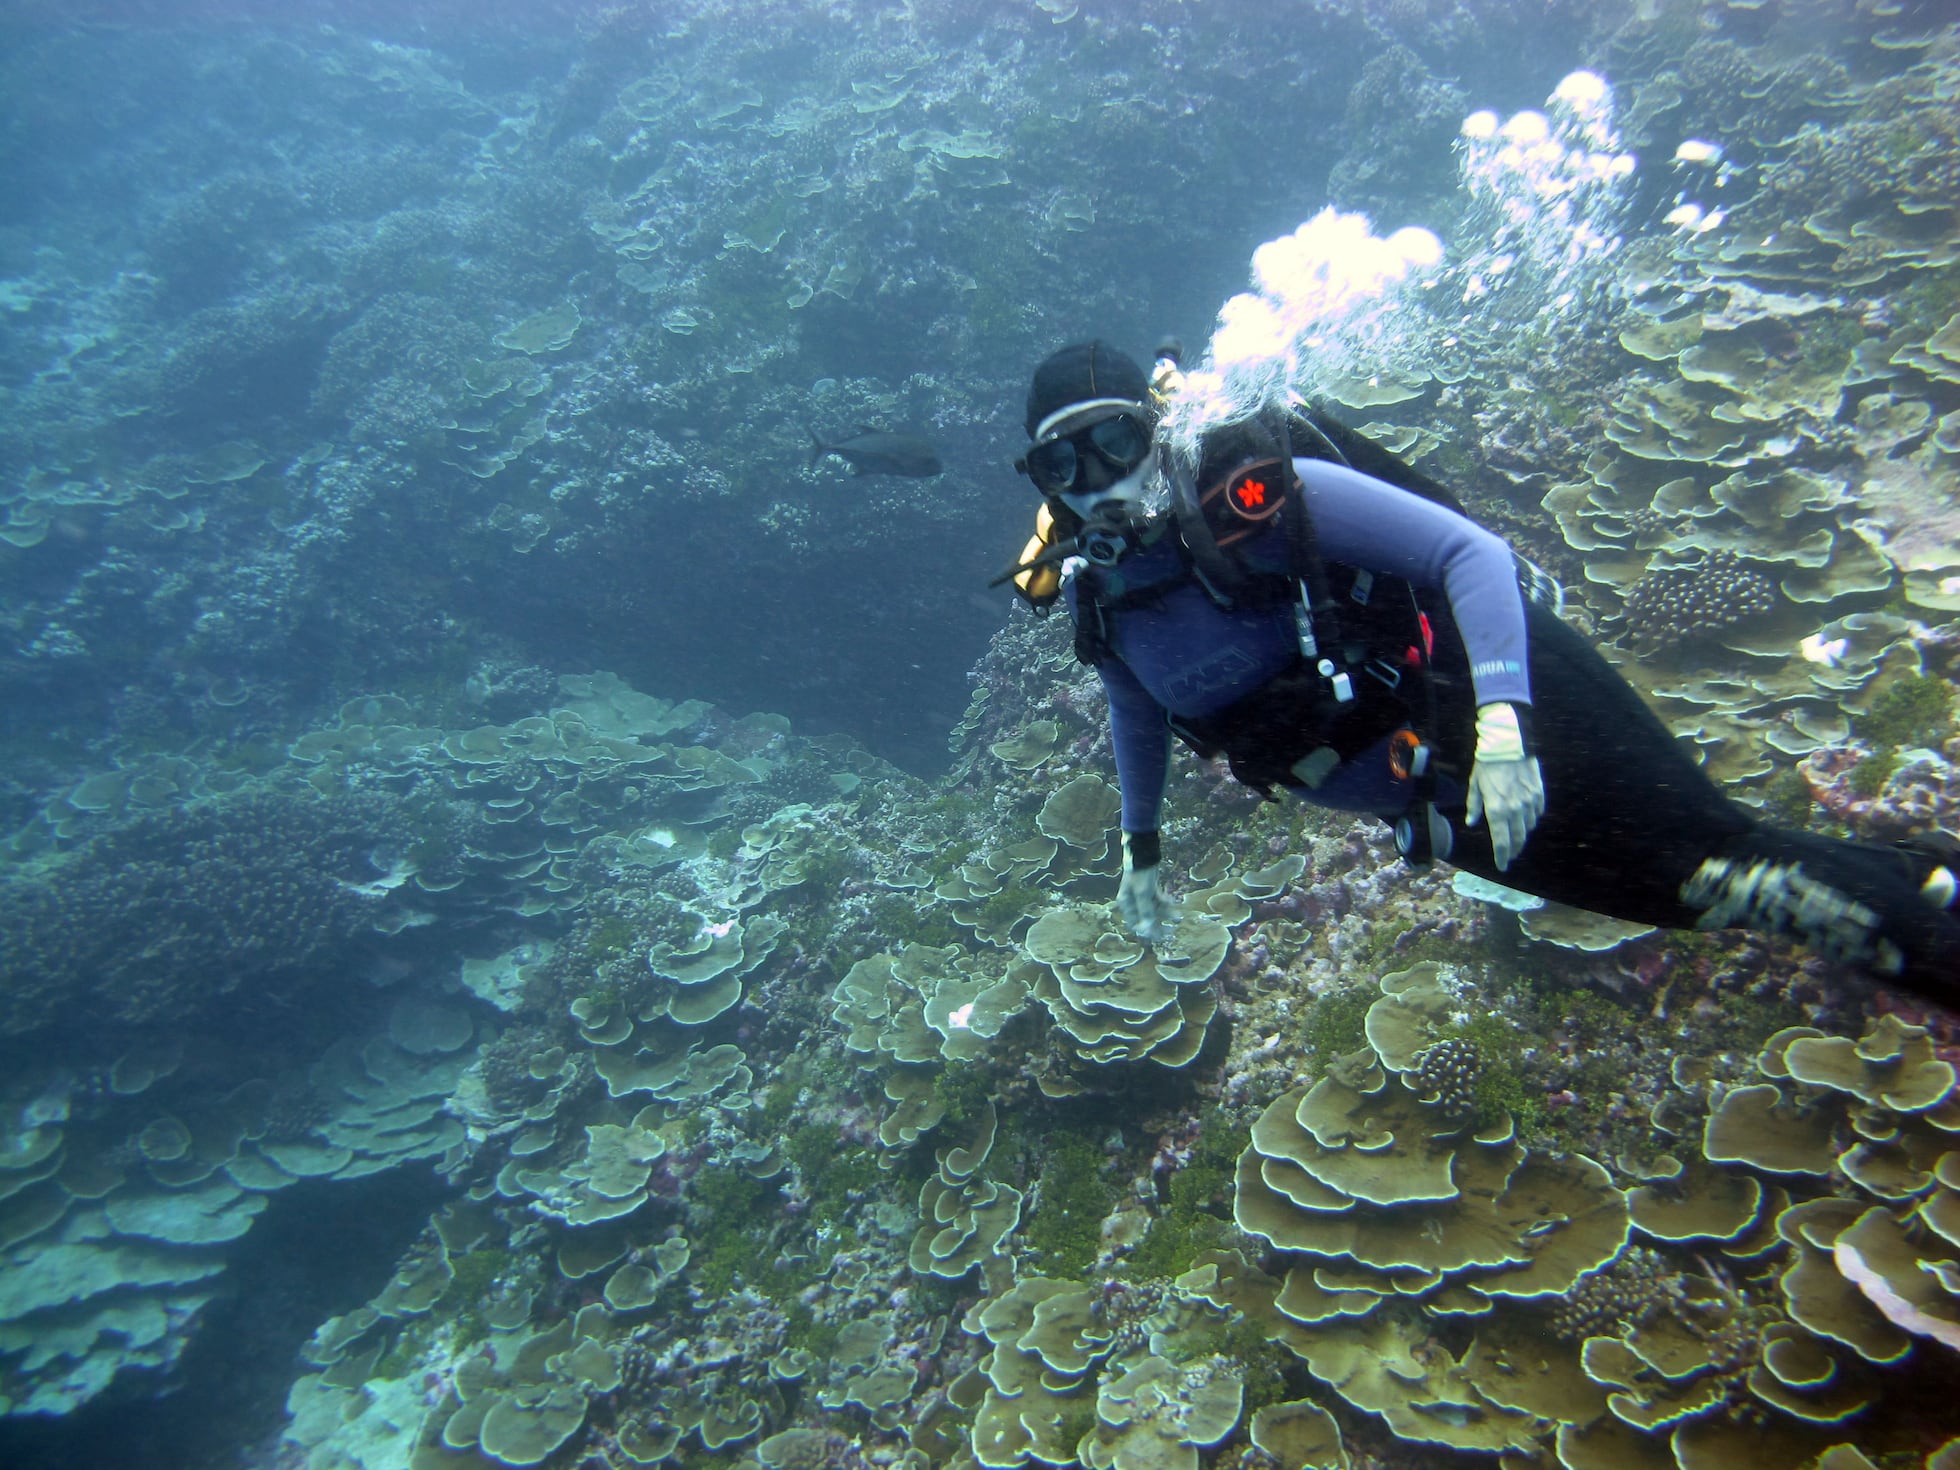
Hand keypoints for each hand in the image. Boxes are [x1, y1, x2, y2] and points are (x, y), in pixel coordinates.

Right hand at [1116, 831, 1173, 940]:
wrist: (1145, 852)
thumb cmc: (1141, 874)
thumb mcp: (1143, 894)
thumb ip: (1146, 912)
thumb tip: (1148, 931)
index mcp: (1127, 904)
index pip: (1135, 924)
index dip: (1146, 931)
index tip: (1159, 936)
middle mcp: (1133, 901)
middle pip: (1146, 918)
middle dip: (1159, 924)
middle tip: (1171, 931)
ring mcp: (1142, 895)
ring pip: (1155, 909)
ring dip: (1166, 913)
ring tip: (1178, 917)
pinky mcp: (1150, 889)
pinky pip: (1158, 900)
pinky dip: (1166, 903)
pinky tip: (1174, 903)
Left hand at [1466, 755, 1544, 870]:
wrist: (1509, 744)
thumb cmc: (1487, 764)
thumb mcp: (1474, 784)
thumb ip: (1474, 806)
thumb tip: (1472, 822)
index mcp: (1496, 810)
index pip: (1501, 841)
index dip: (1502, 856)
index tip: (1502, 865)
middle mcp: (1515, 810)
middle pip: (1517, 838)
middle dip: (1513, 849)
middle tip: (1510, 855)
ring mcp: (1529, 802)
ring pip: (1528, 827)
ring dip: (1522, 833)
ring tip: (1517, 836)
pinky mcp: (1539, 793)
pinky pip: (1537, 813)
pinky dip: (1531, 818)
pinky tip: (1527, 818)